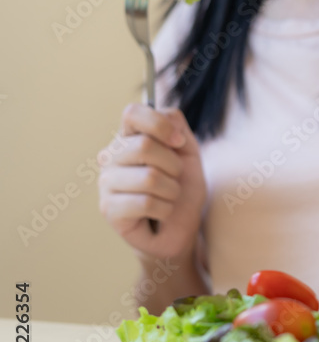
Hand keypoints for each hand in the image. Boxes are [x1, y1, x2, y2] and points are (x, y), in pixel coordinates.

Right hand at [98, 104, 205, 260]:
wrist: (181, 228)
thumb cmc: (181, 190)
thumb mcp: (188, 154)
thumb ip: (178, 128)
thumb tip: (166, 121)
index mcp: (128, 139)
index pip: (132, 113)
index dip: (159, 125)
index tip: (179, 143)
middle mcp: (111, 157)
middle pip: (144, 146)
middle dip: (173, 166)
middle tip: (173, 180)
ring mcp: (106, 183)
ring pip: (149, 177)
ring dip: (171, 191)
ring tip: (167, 198)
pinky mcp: (109, 209)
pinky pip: (146, 202)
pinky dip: (165, 209)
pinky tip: (160, 214)